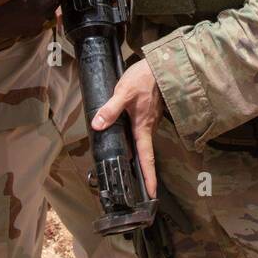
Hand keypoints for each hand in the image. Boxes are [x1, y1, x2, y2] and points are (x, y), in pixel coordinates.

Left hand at [91, 58, 161, 197]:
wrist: (159, 64)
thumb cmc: (143, 78)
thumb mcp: (123, 92)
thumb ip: (110, 109)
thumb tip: (97, 125)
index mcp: (143, 127)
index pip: (146, 158)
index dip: (148, 177)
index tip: (151, 193)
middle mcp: (149, 127)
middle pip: (144, 152)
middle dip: (142, 170)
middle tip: (139, 187)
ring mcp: (150, 119)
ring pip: (142, 139)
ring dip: (137, 152)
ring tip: (128, 164)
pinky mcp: (149, 112)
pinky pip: (141, 128)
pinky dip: (135, 136)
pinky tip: (126, 132)